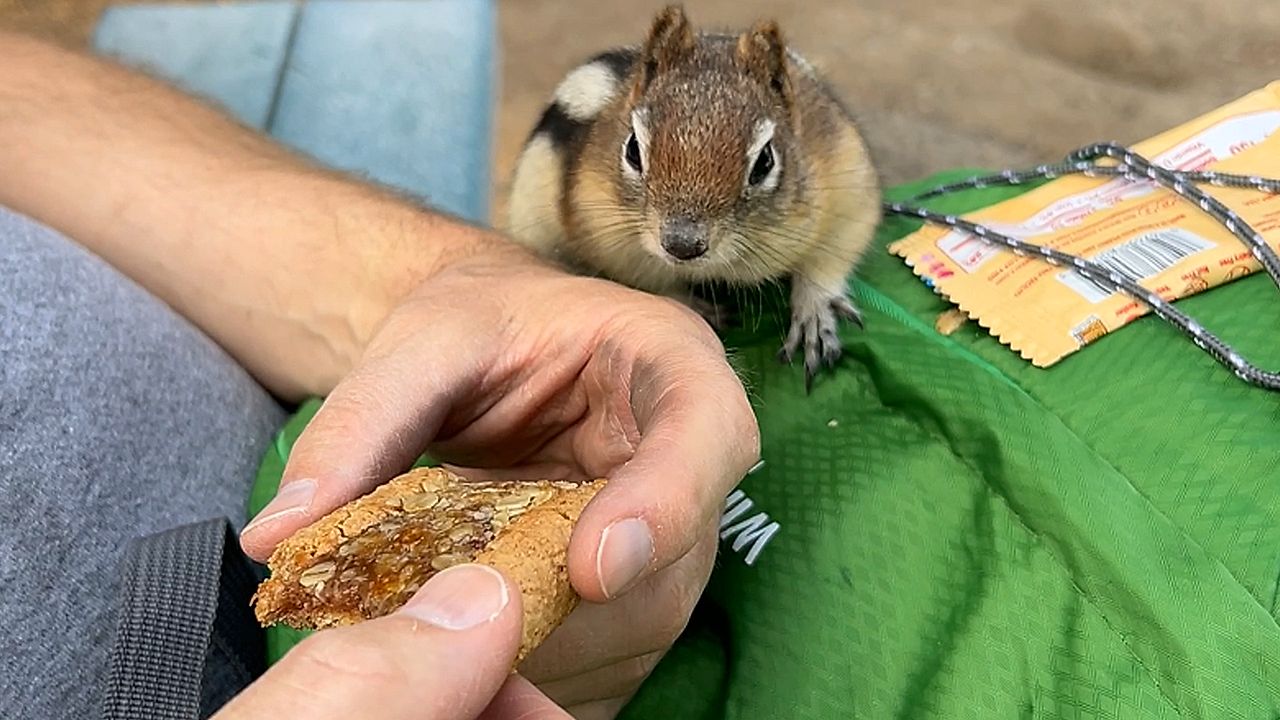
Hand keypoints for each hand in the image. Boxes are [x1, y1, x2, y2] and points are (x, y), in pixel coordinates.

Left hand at [239, 246, 759, 717]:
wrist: (500, 340)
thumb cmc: (479, 323)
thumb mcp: (420, 344)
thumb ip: (359, 424)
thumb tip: (279, 532)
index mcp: (667, 362)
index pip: (705, 433)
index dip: (667, 503)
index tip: (592, 568)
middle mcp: (690, 455)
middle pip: (675, 556)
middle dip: (572, 604)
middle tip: (457, 627)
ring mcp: (675, 530)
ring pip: (643, 621)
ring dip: (546, 646)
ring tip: (441, 636)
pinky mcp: (643, 587)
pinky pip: (614, 655)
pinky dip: (542, 671)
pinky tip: (474, 661)